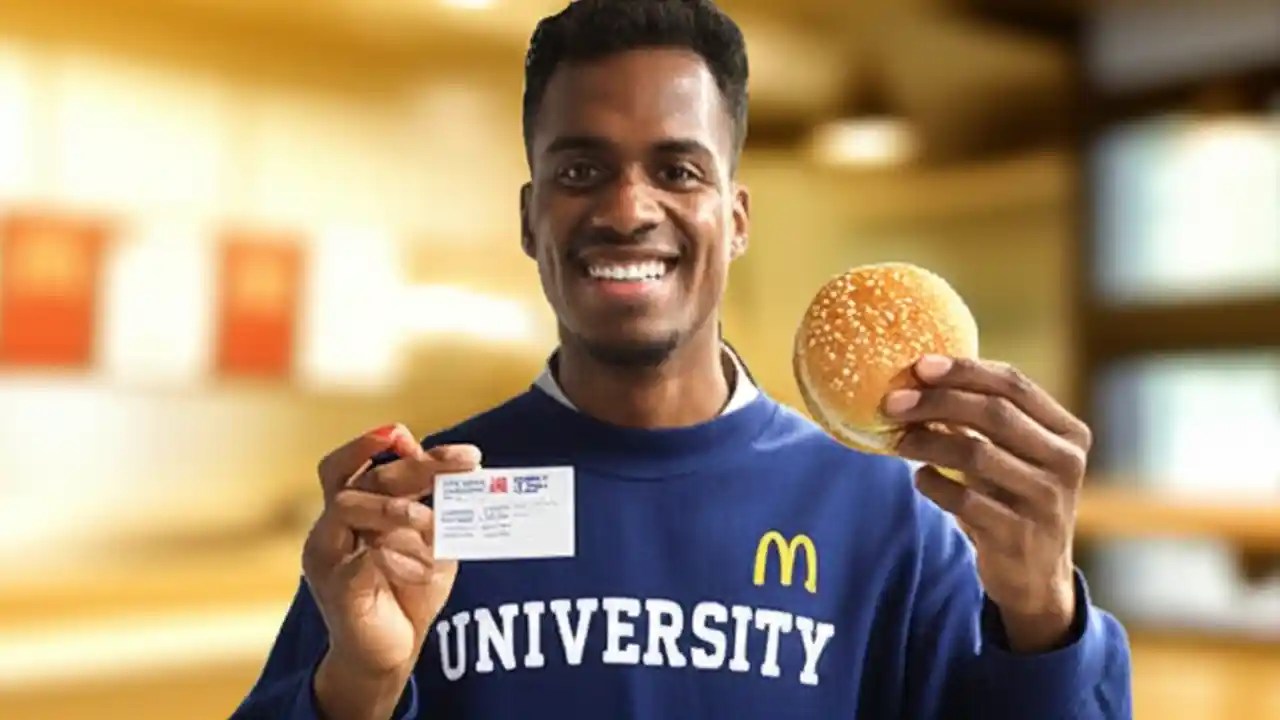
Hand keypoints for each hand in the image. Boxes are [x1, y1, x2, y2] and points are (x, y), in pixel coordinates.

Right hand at [303, 424, 480, 678]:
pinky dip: (395, 558)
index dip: (384, 442)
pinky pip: (359, 562)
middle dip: (415, 465)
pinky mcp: (336, 590)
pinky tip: (425, 567)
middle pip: (364, 476)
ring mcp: (329, 556)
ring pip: (346, 506)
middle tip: (465, 463)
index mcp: (353, 506)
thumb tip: (468, 469)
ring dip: (396, 508)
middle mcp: (333, 525)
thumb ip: (439, 505)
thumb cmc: (409, 588)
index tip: (417, 436)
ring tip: (434, 523)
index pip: (360, 461)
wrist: (391, 652)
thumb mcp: (433, 539)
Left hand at [883, 355, 1091, 651]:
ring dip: (927, 442)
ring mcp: (1046, 501)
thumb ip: (982, 418)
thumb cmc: (1014, 497)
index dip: (964, 370)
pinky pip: (963, 500)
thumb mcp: (1013, 454)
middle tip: (893, 402)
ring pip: (976, 454)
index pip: (1014, 384)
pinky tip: (920, 479)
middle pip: (994, 413)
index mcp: (1068, 432)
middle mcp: (1066, 463)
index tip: (920, 366)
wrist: (1036, 576)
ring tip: (898, 441)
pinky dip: (932, 485)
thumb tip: (919, 378)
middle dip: (937, 401)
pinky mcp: (1019, 536)